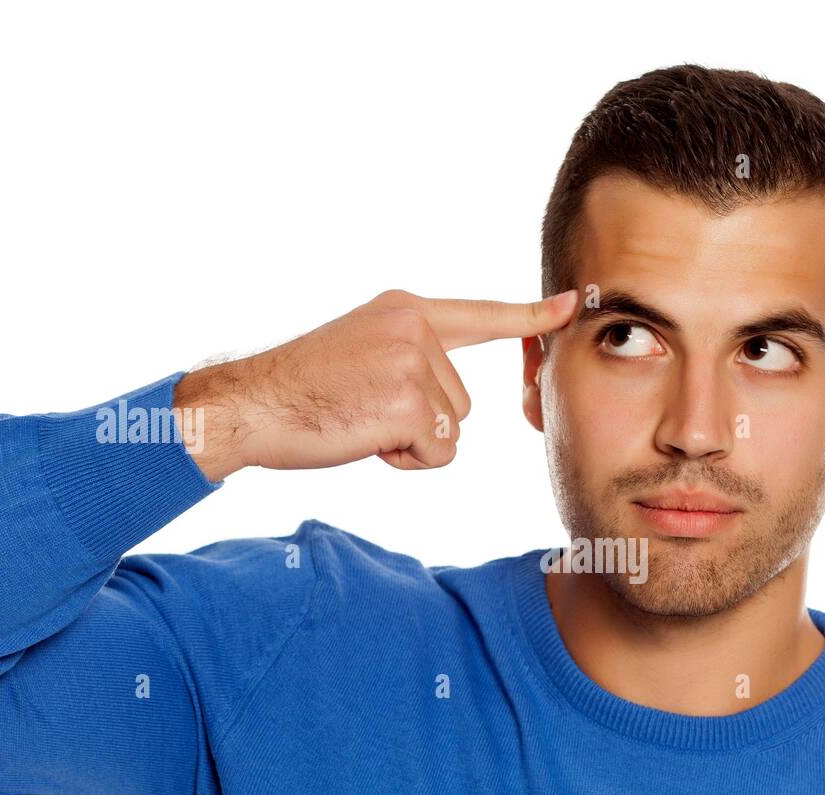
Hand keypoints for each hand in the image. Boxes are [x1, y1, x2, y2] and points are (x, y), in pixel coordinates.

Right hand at [172, 288, 578, 480]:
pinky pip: (438, 454)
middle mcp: (415, 327)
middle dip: (421, 424)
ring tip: (358, 421)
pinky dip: (406, 461)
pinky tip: (363, 438)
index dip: (531, 314)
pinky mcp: (410, 402)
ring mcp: (414, 362)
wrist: (250, 405)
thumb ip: (410, 358)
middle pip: (462, 403)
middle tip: (361, 411)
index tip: (574, 304)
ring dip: (412, 443)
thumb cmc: (301, 391)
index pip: (481, 314)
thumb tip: (450, 402)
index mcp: (405, 310)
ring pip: (453, 432)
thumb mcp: (363, 351)